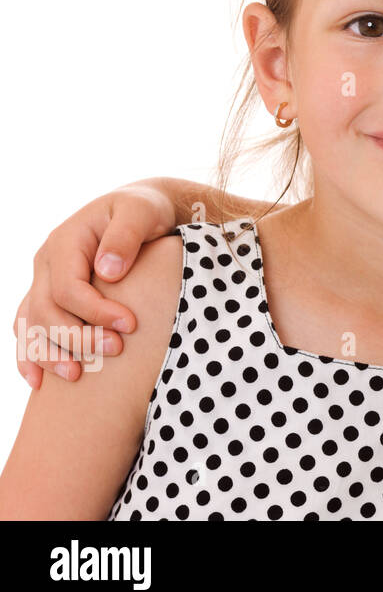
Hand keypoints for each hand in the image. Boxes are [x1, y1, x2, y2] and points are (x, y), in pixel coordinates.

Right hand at [14, 184, 175, 387]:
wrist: (140, 210)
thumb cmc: (144, 210)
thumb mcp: (141, 212)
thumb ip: (125, 236)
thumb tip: (107, 271)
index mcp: (65, 241)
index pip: (69, 288)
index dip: (95, 312)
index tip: (130, 325)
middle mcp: (46, 262)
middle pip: (47, 311)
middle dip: (77, 337)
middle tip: (116, 351)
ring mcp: (43, 280)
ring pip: (31, 324)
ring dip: (48, 353)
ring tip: (77, 375)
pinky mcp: (48, 294)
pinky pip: (28, 327)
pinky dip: (30, 354)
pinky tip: (40, 382)